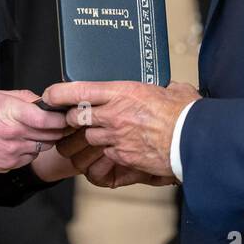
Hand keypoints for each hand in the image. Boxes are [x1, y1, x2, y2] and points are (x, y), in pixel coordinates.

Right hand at [0, 90, 67, 184]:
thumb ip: (20, 97)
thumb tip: (40, 100)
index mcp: (11, 114)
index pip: (48, 120)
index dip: (60, 117)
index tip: (62, 113)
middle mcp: (14, 136)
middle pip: (51, 135)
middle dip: (57, 127)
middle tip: (55, 120)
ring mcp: (13, 154)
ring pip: (43, 147)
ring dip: (44, 138)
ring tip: (32, 129)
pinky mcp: (9, 166)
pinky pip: (30, 157)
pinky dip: (31, 150)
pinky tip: (19, 141)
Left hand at [42, 81, 199, 179]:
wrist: (192, 141)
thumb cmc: (185, 114)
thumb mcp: (171, 90)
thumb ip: (161, 88)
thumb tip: (168, 87)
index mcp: (122, 91)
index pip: (78, 90)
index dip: (59, 93)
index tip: (51, 94)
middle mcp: (113, 114)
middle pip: (77, 116)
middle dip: (74, 117)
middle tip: (78, 116)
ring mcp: (115, 137)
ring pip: (89, 137)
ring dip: (92, 136)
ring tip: (103, 133)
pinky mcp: (122, 156)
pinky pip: (106, 153)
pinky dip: (109, 151)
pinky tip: (120, 148)